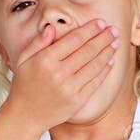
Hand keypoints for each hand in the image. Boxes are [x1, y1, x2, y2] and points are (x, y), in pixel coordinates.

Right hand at [5, 18, 118, 133]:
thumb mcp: (23, 60)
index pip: (73, 40)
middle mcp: (58, 73)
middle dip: (103, 38)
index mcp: (45, 60)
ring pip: (94, 65)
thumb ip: (37, 42)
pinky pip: (95, 82)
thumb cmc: (24, 85)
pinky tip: (110, 61)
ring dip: (107, 52)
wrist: (25, 116)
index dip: (89, 30)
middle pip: (87, 51)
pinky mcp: (77, 100)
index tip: (100, 23)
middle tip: (114, 30)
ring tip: (116, 43)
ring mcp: (69, 88)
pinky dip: (105, 70)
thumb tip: (52, 28)